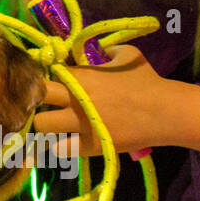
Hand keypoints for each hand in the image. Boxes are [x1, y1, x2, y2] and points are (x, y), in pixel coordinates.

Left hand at [32, 45, 199, 156]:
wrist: (166, 112)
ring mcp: (80, 124)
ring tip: (51, 125)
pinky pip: (59, 150)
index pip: (45, 72)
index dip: (40, 76)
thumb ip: (104, 50)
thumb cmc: (148, 80)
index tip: (43, 80)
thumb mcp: (127, 54)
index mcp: (81, 75)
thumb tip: (93, 51)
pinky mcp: (89, 146)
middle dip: (33, 98)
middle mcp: (75, 98)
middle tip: (40, 103)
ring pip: (41, 125)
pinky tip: (63, 143)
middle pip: (36, 96)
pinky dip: (58, 147)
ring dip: (43, 124)